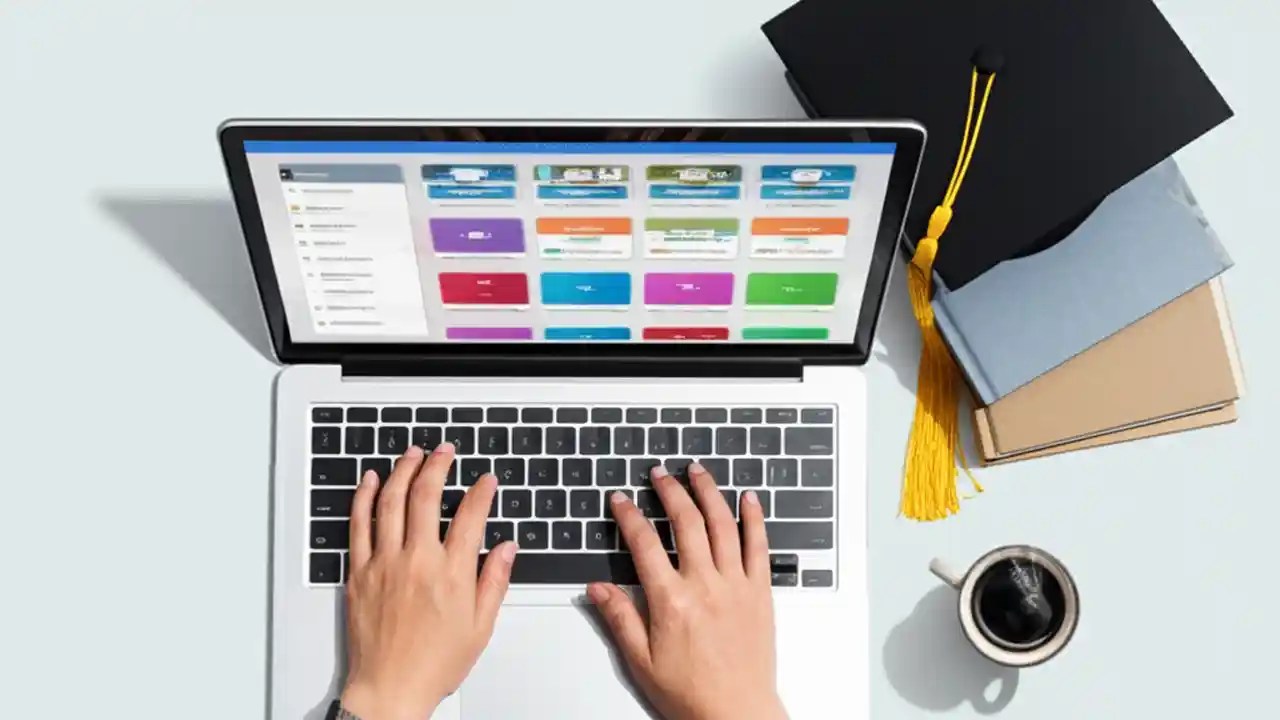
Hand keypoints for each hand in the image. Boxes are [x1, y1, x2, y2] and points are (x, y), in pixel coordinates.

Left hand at [340, 443, 515, 719]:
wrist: (389, 690)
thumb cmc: (433, 664)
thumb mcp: (480, 627)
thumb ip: (494, 582)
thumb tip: (506, 549)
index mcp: (451, 573)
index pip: (470, 516)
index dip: (481, 491)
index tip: (485, 481)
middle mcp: (417, 560)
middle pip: (427, 496)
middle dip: (439, 465)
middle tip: (445, 452)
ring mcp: (384, 563)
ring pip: (392, 501)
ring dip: (403, 470)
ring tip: (412, 454)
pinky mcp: (359, 572)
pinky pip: (359, 525)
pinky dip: (365, 498)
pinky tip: (372, 481)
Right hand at [588, 464, 787, 719]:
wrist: (736, 712)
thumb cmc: (691, 692)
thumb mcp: (641, 660)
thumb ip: (619, 617)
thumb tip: (597, 588)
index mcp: (671, 600)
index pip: (643, 544)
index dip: (628, 516)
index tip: (620, 499)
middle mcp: (704, 585)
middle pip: (685, 522)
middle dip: (669, 491)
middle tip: (659, 474)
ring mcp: (736, 585)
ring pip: (722, 524)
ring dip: (708, 492)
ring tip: (697, 471)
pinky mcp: (760, 592)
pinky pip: (759, 546)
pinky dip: (754, 518)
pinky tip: (748, 499)